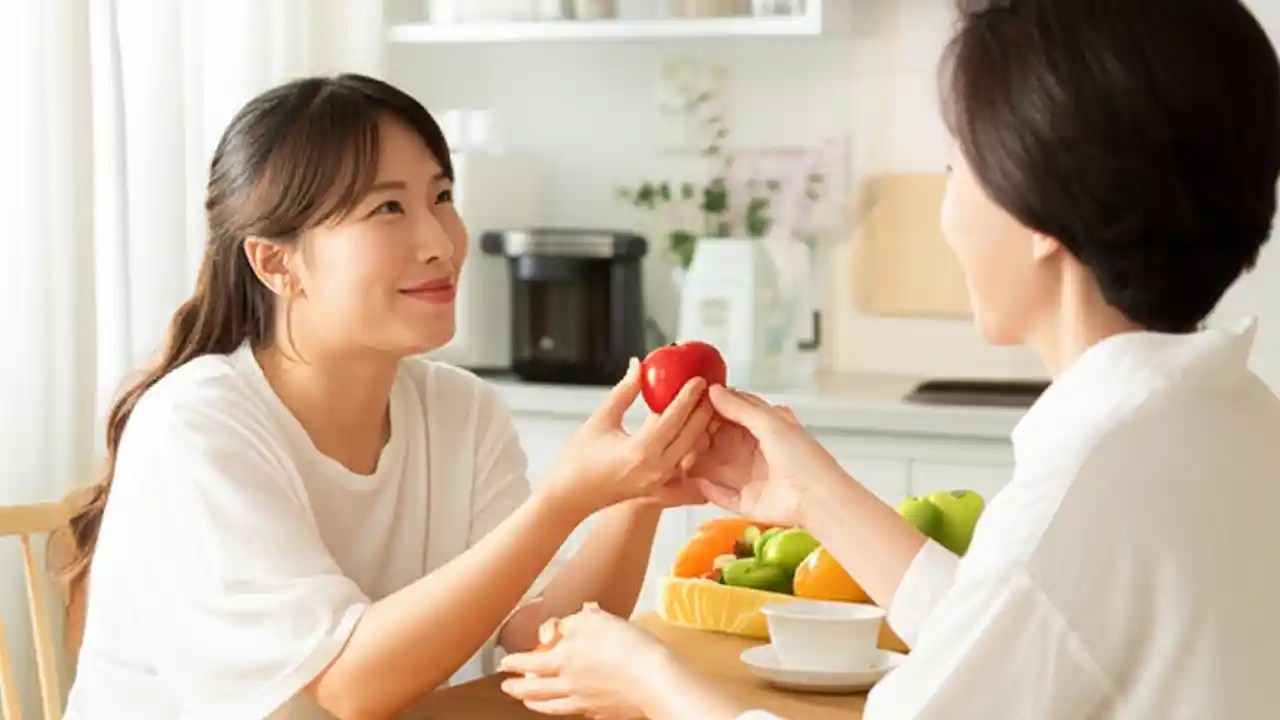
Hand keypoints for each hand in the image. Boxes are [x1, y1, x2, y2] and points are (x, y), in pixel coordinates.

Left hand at [500, 605, 668, 718]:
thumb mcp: (600, 620)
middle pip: (536, 687)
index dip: (516, 660)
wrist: (655, 680)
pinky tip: (565, 709)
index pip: (531, 660)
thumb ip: (580, 620)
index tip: (507, 661)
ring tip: (526, 700)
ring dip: (535, 702)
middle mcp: (570, 683)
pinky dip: (566, 711)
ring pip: (552, 705)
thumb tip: (571, 618)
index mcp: (564, 658)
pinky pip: (577, 713)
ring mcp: (585, 701)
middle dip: (517, 686)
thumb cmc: (629, 648)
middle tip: (506, 685)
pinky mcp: (602, 711)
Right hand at [543, 360, 713, 518]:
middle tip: (711, 391)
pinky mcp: (660, 489)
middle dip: (703, 410)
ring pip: (692, 452)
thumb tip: (639, 365)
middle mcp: (656, 469)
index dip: (689, 395)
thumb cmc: (579, 458)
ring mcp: (660, 482)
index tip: (699, 379)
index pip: (674, 417)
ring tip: (707, 409)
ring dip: (702, 430)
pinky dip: (695, 452)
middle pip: (691, 435)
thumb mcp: (601, 419)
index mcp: (641, 450)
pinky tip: (700, 437)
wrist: (571, 495)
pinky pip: (686, 469)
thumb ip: (624, 391)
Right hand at [687, 386, 846, 525]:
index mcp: (765, 429)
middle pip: (718, 441)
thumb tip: (713, 390)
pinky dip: (705, 488)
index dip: (711, 410)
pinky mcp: (744, 502)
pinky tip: (690, 480)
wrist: (817, 498)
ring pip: (714, 468)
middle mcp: (754, 452)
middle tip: (678, 430)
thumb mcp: (771, 423)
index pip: (731, 415)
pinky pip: (718, 494)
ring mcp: (748, 478)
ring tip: (677, 454)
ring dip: (697, 462)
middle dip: (699, 436)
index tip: (689, 404)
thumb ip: (740, 408)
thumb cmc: (803, 457)